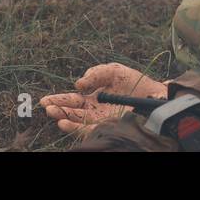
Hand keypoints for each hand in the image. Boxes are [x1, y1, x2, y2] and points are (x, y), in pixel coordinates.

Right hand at [40, 63, 167, 135]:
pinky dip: (76, 127)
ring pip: (77, 122)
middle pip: (71, 112)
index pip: (72, 101)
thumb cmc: (132, 81)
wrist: (153, 93)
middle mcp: (93, 111)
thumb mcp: (113, 71)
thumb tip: (78, 84)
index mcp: (92, 98)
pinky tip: (66, 123)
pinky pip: (89, 129)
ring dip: (64, 118)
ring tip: (54, 114)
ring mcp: (100, 119)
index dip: (58, 100)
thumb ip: (95, 73)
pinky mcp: (107, 125)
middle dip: (58, 109)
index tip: (45, 100)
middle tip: (48, 107)